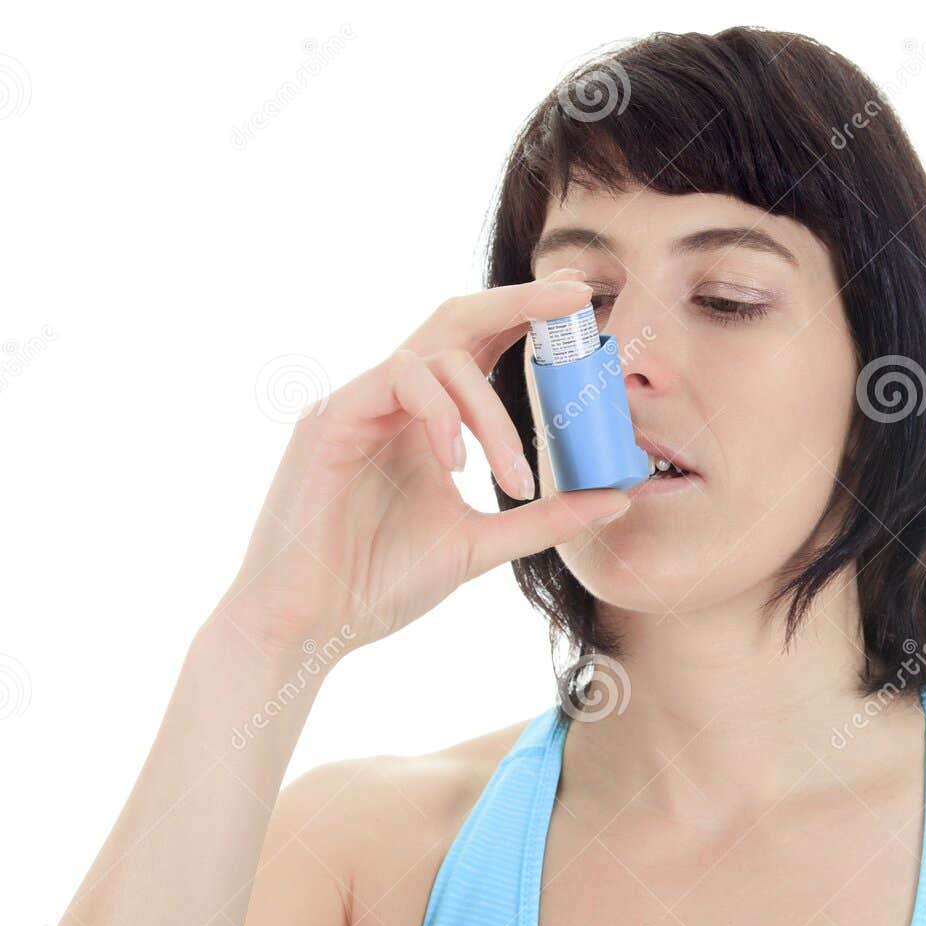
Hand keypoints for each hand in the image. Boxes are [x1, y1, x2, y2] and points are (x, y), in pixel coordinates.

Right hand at [212, 271, 628, 658]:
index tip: (587, 308)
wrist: (309, 625)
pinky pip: (398, 380)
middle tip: (577, 301)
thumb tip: (616, 495)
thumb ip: (544, 518)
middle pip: (457, 318)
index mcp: (426, 418)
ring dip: (491, 413)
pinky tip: (459, 466)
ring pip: (437, 356)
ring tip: (515, 479)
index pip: (482, 346)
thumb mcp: (480, 545)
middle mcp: (392, 398)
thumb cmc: (377, 581)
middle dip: (520, 301)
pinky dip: (441, 416)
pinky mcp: (331, 418)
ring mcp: (359, 401)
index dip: (530, 318)